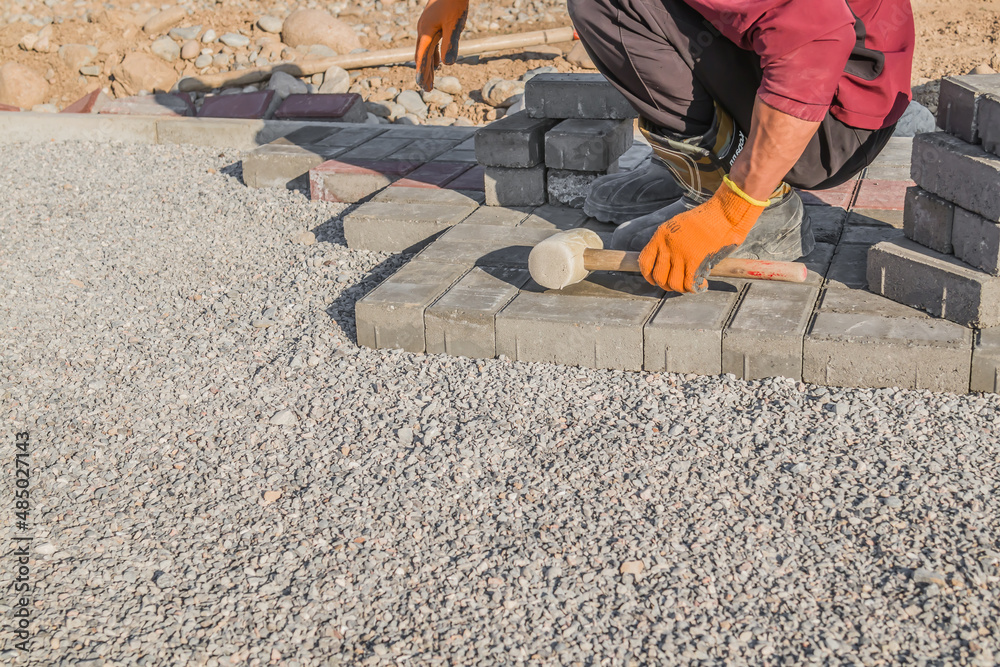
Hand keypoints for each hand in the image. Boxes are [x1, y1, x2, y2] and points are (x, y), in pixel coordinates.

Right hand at [415, 0, 468, 90]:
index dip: (422, 72)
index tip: (422, 86)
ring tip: (430, 81)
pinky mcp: (433, 24)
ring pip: (426, 51)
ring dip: (428, 66)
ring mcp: (427, 27)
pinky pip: (431, 44)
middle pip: (422, 56)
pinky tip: (437, 64)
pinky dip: (433, 56)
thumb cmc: (454, 2)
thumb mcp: (455, 24)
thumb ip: (451, 43)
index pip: (422, 56)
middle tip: (427, 89)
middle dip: (424, 73)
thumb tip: (447, 64)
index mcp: (426, 31)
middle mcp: (423, 30)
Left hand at [638, 177, 766, 292]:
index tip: (654, 280)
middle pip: (659, 276)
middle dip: (667, 285)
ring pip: (673, 283)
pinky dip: (695, 289)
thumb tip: (668, 263)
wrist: (725, 213)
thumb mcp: (680, 225)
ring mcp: (680, 254)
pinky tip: (703, 285)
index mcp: (661, 235)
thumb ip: (671, 242)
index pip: (645, 261)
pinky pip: (689, 284)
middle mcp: (667, 246)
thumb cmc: (707, 219)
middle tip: (677, 285)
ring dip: (682, 289)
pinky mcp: (695, 261)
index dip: (648, 275)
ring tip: (691, 286)